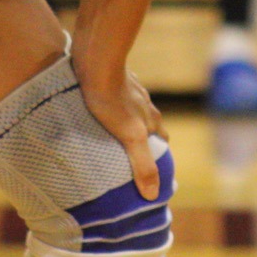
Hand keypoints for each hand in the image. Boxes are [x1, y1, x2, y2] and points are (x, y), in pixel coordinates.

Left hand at [71, 60, 167, 200]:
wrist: (97, 62)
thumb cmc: (112, 100)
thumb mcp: (130, 136)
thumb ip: (143, 164)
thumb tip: (154, 195)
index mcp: (152, 118)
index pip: (162, 141)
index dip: (157, 155)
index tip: (147, 169)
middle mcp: (145, 104)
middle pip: (147, 127)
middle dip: (141, 141)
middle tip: (124, 157)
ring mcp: (129, 91)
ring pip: (131, 112)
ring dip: (123, 124)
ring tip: (106, 138)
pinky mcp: (111, 80)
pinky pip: (113, 99)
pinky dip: (109, 109)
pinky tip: (95, 115)